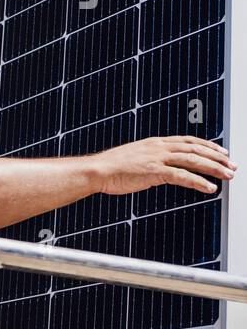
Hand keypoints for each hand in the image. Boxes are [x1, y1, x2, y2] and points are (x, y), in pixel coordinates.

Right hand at [92, 136, 234, 195]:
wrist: (96, 170)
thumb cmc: (110, 167)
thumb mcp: (134, 158)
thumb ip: (150, 159)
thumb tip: (160, 167)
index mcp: (155, 143)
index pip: (188, 140)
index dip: (208, 145)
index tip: (222, 152)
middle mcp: (159, 147)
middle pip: (196, 148)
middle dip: (218, 157)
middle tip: (232, 165)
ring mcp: (157, 158)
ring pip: (194, 160)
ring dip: (214, 168)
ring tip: (228, 175)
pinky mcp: (154, 172)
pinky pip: (182, 176)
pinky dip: (198, 182)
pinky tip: (210, 188)